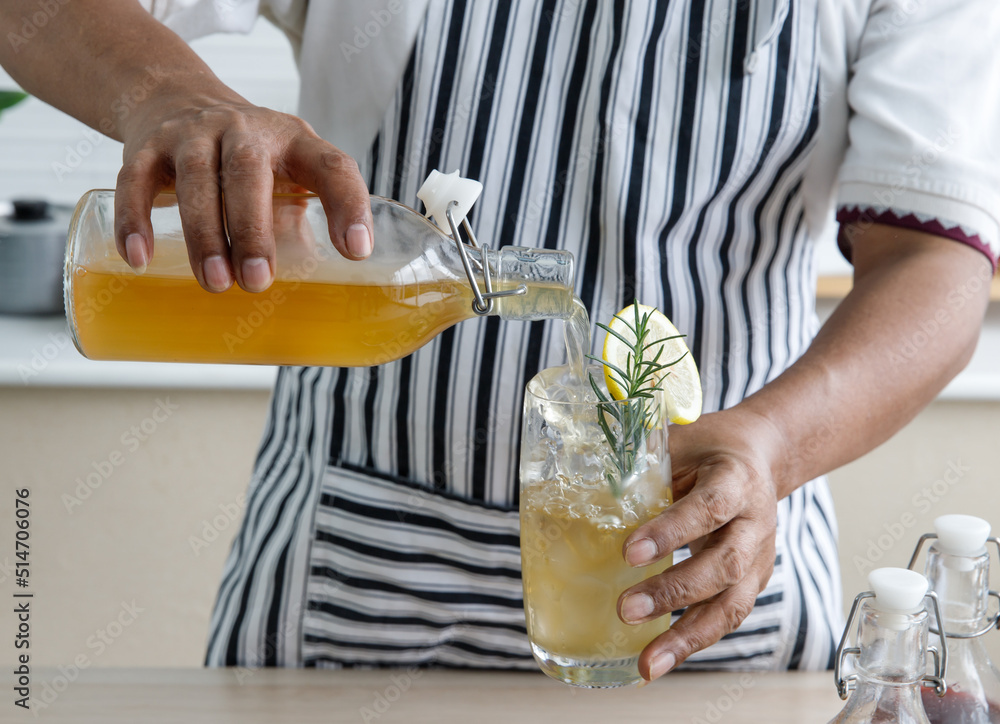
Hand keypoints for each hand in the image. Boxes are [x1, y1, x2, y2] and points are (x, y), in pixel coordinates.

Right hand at [114, 89, 372, 292]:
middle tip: (258, 281)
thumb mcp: (287, 174)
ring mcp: (193, 133)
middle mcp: (245, 129)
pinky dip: (136, 220)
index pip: (332, 166)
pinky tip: (139, 258)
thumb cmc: (248, 159)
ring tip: (215, 283)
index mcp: (294, 141)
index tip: (356, 252)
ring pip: (196, 178)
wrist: (177, 99)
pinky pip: (135, 181)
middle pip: (248, 172)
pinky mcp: (147, 146)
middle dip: (254, 231)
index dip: (348, 206)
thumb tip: (313, 299)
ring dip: (205, 234)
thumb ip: (299, 224)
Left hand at [616, 407, 782, 679]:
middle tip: (625, 609)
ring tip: (648, 663)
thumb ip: (640, 463)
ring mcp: (759, 557)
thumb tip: (581, 482)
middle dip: (674, 592)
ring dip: (686, 637)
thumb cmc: (707, 449)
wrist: (760, 456)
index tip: (630, 551)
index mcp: (736, 480)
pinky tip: (659, 659)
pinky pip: (726, 617)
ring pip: (731, 604)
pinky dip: (693, 641)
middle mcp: (755, 523)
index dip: (673, 531)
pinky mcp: (752, 582)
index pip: (709, 508)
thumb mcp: (679, 442)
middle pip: (724, 565)